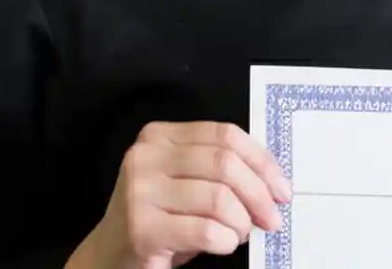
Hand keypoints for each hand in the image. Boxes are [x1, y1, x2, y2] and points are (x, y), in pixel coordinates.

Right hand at [66, 121, 291, 268]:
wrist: (110, 256)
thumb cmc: (160, 218)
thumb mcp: (187, 182)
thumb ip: (220, 170)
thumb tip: (274, 182)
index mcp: (159, 136)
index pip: (225, 135)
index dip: (262, 161)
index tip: (282, 187)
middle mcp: (146, 156)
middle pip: (225, 164)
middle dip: (259, 194)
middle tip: (272, 218)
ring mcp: (140, 192)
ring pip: (219, 198)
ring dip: (241, 222)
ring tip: (239, 234)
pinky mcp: (142, 228)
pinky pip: (206, 231)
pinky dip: (225, 241)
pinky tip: (222, 245)